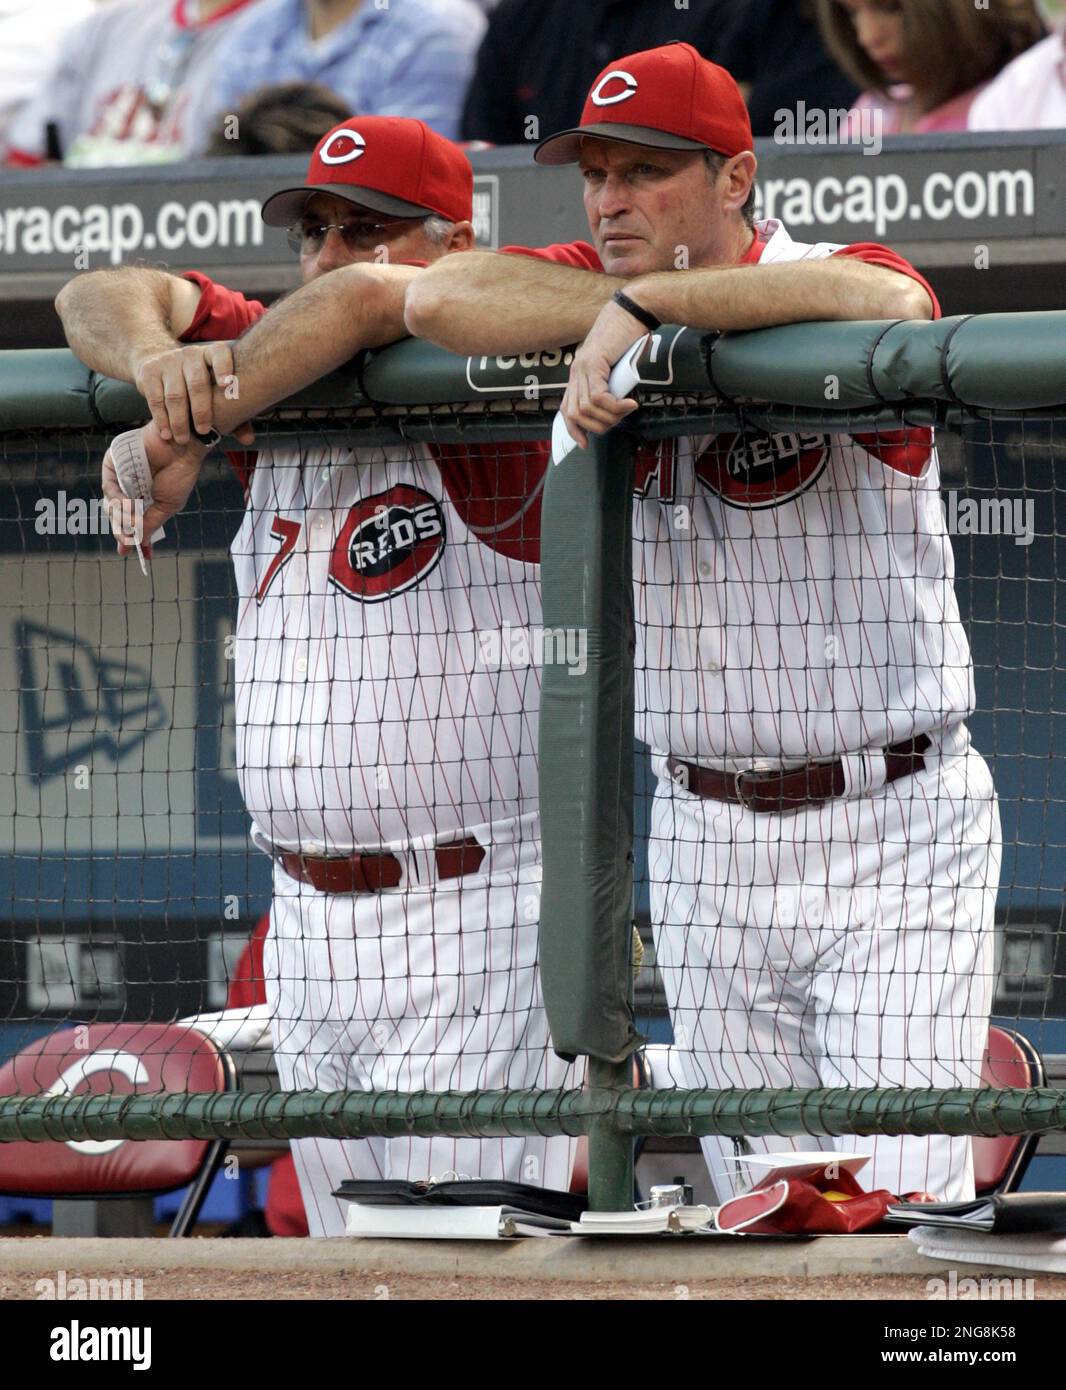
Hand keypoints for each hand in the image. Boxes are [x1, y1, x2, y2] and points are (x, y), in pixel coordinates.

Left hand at [102, 423, 206, 557]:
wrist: (183, 448)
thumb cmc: (180, 474)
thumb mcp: (167, 506)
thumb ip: (151, 523)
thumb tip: (140, 543)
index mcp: (143, 498)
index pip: (129, 520)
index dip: (128, 536)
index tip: (127, 552)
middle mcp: (129, 487)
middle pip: (116, 514)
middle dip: (122, 529)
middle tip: (129, 539)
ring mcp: (121, 475)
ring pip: (111, 503)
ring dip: (122, 516)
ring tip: (135, 519)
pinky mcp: (115, 463)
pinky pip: (108, 485)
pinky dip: (117, 499)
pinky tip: (129, 505)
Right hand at [132, 340, 253, 445]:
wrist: (159, 363)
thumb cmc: (199, 384)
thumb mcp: (216, 393)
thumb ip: (235, 415)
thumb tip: (248, 439)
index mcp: (212, 355)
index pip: (220, 354)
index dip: (224, 368)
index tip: (227, 384)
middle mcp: (191, 355)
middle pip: (197, 383)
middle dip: (201, 410)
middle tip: (204, 432)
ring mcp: (168, 361)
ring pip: (175, 395)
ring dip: (180, 421)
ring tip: (183, 439)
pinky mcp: (149, 372)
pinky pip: (156, 399)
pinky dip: (162, 419)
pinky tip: (166, 433)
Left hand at [560, 298, 644, 449]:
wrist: (632, 312)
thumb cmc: (628, 339)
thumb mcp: (616, 369)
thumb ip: (611, 386)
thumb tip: (615, 410)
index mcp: (578, 374)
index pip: (566, 409)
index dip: (573, 430)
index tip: (583, 444)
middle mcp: (576, 372)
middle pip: (575, 414)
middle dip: (598, 426)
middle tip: (618, 420)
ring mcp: (582, 367)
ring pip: (586, 408)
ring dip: (609, 417)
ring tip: (627, 410)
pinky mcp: (594, 363)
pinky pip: (599, 397)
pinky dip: (615, 406)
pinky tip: (629, 405)